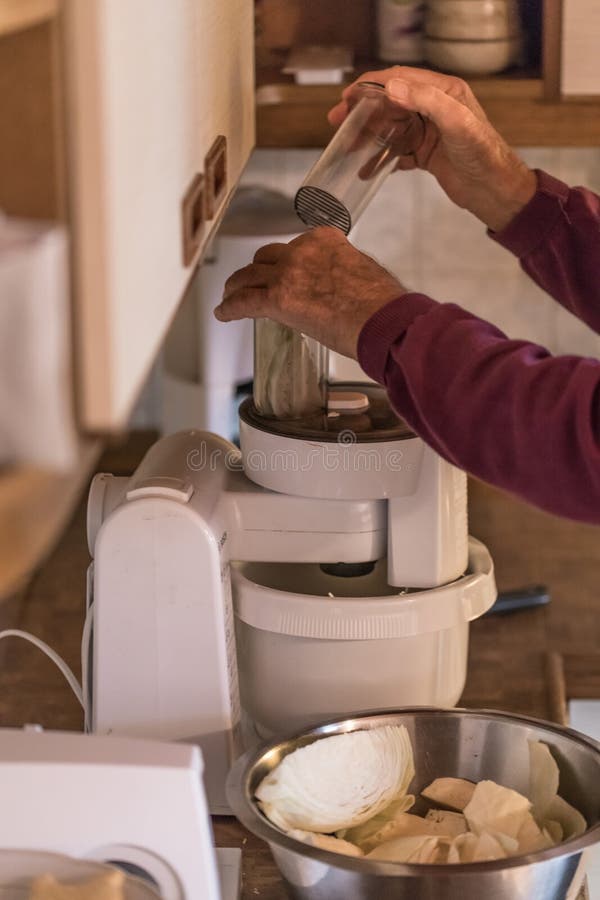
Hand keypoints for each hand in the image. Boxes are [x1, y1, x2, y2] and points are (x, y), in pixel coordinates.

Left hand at [214, 226, 405, 358]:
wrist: (385, 321)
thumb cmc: (383, 306)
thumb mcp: (363, 272)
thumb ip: (342, 272)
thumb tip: (337, 289)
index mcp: (325, 239)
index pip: (296, 246)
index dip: (287, 262)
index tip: (285, 272)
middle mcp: (302, 251)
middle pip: (267, 258)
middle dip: (259, 272)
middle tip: (252, 283)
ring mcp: (288, 273)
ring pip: (249, 276)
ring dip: (237, 287)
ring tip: (229, 296)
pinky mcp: (278, 299)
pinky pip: (244, 302)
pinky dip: (230, 308)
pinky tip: (223, 313)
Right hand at [330, 67, 536, 231]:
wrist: (495, 192)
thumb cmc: (482, 155)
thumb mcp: (456, 122)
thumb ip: (426, 101)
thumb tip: (391, 87)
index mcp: (444, 91)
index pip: (401, 80)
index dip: (371, 86)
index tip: (348, 97)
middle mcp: (435, 108)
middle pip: (391, 103)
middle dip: (363, 111)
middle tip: (337, 122)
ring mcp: (430, 132)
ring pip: (391, 128)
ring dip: (368, 136)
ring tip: (347, 147)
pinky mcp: (427, 154)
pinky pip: (398, 152)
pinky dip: (381, 159)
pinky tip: (366, 169)